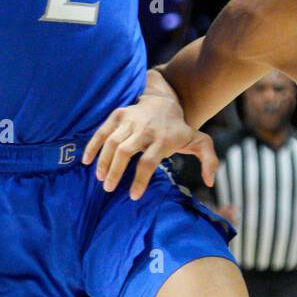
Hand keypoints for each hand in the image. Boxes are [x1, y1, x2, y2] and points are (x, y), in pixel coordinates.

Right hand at [83, 92, 217, 200]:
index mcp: (163, 139)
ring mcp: (130, 120)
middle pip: (126, 151)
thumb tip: (210, 181)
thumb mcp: (199, 142)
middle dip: (116, 171)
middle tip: (109, 189)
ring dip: (104, 162)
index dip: (140, 179)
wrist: (166, 100)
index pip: (149, 161)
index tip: (133, 196)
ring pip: (112, 142)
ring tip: (101, 179)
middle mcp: (145, 129)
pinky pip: (102, 131)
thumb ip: (209, 160)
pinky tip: (86, 161)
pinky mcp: (118, 114)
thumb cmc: (179, 129)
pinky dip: (93, 145)